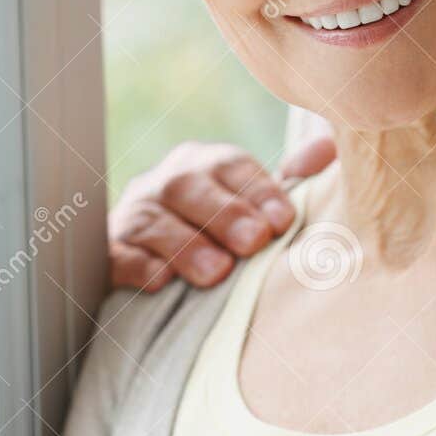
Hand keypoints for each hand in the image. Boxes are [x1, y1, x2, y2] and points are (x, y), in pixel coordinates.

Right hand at [108, 136, 336, 291]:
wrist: (157, 268)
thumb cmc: (224, 238)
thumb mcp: (257, 207)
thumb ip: (290, 181)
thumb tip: (327, 152)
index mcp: (205, 164)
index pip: (232, 165)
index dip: (259, 190)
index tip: (284, 220)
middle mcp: (165, 183)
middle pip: (188, 186)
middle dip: (224, 214)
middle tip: (254, 242)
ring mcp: (133, 216)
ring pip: (152, 221)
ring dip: (186, 246)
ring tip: (217, 273)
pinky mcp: (109, 252)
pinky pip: (117, 253)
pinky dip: (139, 267)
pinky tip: (162, 283)